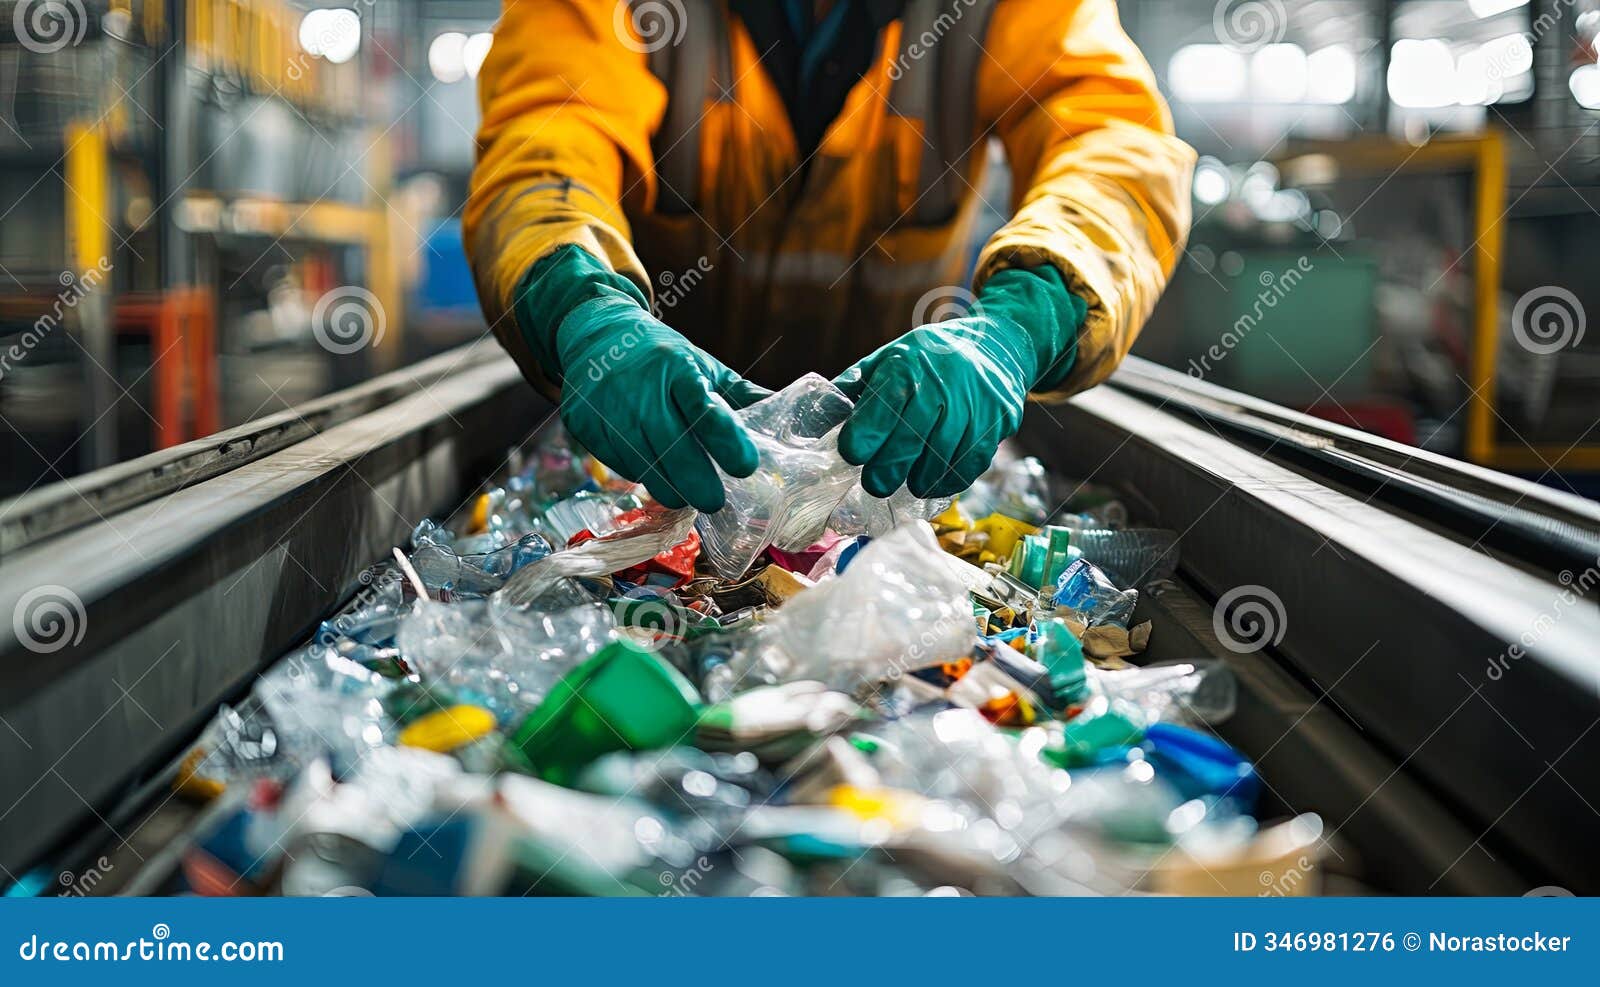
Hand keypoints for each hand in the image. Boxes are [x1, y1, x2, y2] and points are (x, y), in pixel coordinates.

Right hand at [555, 294, 769, 511]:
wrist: (597, 335)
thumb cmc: (661, 356)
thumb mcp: (703, 365)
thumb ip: (741, 397)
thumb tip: (792, 422)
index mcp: (678, 368)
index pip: (704, 408)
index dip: (726, 441)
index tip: (746, 466)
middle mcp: (639, 388)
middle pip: (673, 450)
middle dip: (699, 483)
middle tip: (715, 499)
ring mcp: (606, 408)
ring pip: (646, 467)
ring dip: (670, 485)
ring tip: (685, 488)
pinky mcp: (583, 426)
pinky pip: (620, 465)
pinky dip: (641, 472)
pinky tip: (650, 462)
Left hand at [833, 267, 1084, 498]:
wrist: (996, 345)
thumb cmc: (931, 358)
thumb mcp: (891, 357)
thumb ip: (857, 386)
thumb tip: (818, 417)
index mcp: (908, 367)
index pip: (881, 409)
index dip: (863, 438)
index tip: (852, 455)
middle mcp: (942, 384)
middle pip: (910, 440)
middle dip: (888, 470)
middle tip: (876, 484)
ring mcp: (974, 403)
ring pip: (942, 457)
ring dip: (920, 479)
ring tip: (908, 485)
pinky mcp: (998, 421)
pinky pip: (972, 463)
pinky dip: (951, 480)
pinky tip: (936, 483)